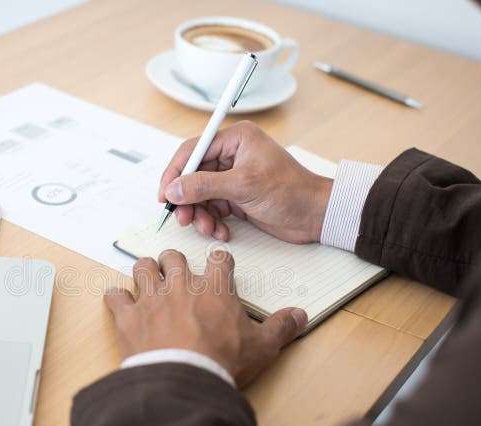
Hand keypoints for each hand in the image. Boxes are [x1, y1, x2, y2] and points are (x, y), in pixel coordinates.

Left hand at [104, 249, 307, 387]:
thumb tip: (300, 316)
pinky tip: (119, 302)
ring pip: (143, 268)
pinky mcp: (128, 317)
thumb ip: (281, 328)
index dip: (220, 261)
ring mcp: (151, 298)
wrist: (183, 381)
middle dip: (174, 261)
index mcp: (214, 288)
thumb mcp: (262, 347)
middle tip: (176, 271)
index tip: (219, 266)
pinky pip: (116, 297)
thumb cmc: (222, 362)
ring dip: (145, 271)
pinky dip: (117, 299)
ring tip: (148, 276)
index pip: (219, 260)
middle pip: (174, 257)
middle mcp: (181, 285)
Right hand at [158, 121, 332, 242]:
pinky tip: (221, 230)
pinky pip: (213, 208)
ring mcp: (234, 177)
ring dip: (200, 214)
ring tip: (207, 227)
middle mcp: (233, 156)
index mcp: (236, 140)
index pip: (193, 151)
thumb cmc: (291, 191)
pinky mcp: (237, 197)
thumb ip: (204, 186)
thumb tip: (174, 188)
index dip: (175, 173)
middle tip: (184, 217)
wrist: (315, 215)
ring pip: (201, 195)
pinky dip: (213, 221)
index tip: (164, 193)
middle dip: (188, 199)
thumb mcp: (243, 185)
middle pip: (193, 175)